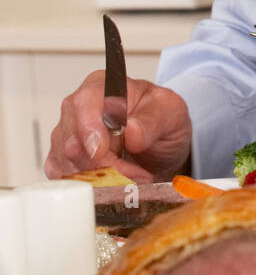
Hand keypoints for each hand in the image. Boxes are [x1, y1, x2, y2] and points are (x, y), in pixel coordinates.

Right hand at [45, 70, 191, 183]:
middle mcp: (77, 109)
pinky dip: (93, 187)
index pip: (83, 105)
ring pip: (68, 165)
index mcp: (101, 87)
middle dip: (106, 165)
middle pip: (73, 142)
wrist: (160, 144)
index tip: (105, 152)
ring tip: (134, 178)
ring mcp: (67, 136)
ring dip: (103, 179)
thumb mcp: (171, 113)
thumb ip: (153, 120)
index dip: (91, 130)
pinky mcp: (64, 161)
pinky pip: (67, 179)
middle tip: (137, 174)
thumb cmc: (161, 120)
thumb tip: (132, 130)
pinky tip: (116, 184)